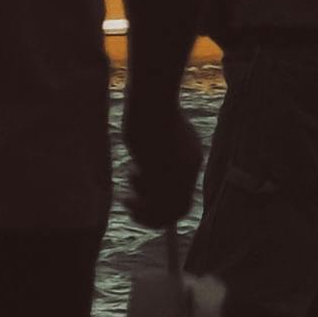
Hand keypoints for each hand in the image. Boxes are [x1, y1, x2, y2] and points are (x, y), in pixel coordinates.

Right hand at [121, 92, 201, 234]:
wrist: (150, 99)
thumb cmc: (148, 110)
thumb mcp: (157, 134)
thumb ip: (157, 155)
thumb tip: (144, 173)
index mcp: (191, 159)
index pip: (184, 197)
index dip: (165, 208)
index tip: (144, 207)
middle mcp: (188, 170)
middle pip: (178, 210)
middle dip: (155, 217)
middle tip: (133, 212)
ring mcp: (176, 171)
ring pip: (163, 209)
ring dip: (142, 211)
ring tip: (126, 198)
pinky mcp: (161, 171)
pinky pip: (150, 201)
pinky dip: (137, 206)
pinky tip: (125, 197)